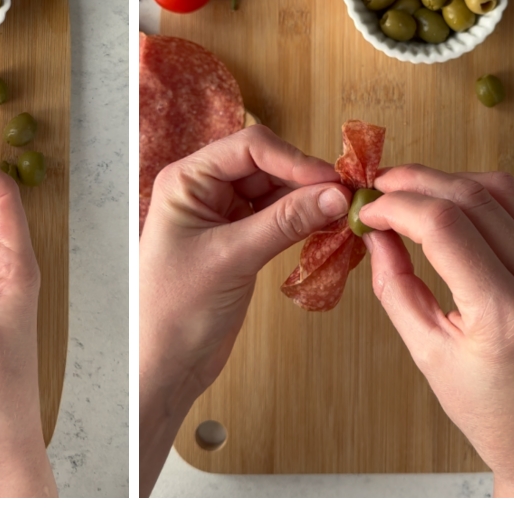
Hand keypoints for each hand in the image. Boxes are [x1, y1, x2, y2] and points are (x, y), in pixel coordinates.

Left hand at [138, 125, 348, 496]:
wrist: (165, 363)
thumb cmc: (177, 310)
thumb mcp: (232, 258)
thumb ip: (284, 223)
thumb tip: (336, 194)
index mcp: (185, 181)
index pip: (248, 149)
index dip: (294, 160)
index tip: (333, 182)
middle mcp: (202, 190)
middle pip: (266, 165)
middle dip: (306, 179)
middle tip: (348, 199)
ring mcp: (222, 215)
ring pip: (276, 192)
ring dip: (308, 201)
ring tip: (344, 216)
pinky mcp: (239, 240)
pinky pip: (277, 218)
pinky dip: (303, 222)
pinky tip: (328, 229)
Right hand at [359, 166, 513, 496]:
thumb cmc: (491, 411)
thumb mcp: (428, 353)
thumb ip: (396, 287)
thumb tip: (375, 235)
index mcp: (504, 313)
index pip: (444, 226)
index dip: (395, 207)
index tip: (365, 211)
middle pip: (471, 197)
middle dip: (415, 183)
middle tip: (376, 188)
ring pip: (499, 192)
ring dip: (446, 181)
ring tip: (407, 193)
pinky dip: (476, 196)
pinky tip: (445, 206)